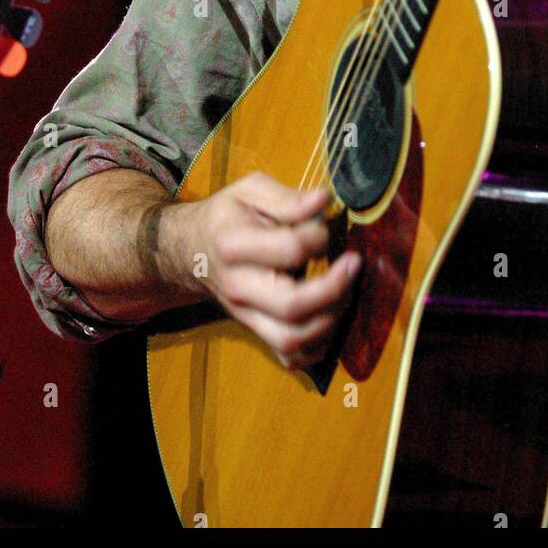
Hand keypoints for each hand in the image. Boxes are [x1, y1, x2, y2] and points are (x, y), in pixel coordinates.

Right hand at [175, 172, 360, 369]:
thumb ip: (287, 198)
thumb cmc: (228, 216)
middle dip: (334, 288)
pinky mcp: (256, 331)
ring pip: (291, 339)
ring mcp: (246, 315)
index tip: (326, 225)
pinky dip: (316, 347)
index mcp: (234, 245)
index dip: (319, 236)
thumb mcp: (250, 191)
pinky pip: (289, 356)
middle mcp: (239, 287)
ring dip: (329, 320)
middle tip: (354, 263)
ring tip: (346, 291)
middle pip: (291, 306)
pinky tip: (330, 318)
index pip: (289, 249)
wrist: (193, 250)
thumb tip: (323, 200)